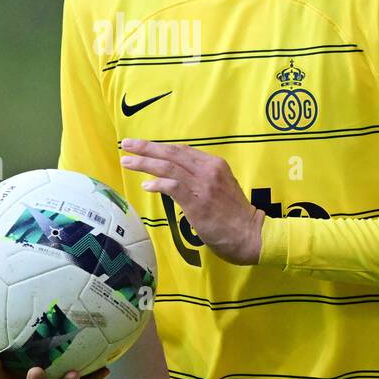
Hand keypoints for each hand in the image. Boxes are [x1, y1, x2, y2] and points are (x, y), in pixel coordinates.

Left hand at [119, 137, 264, 265]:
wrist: (251, 234)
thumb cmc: (234, 215)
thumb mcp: (221, 188)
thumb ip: (200, 179)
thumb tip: (174, 178)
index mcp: (214, 164)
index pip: (182, 150)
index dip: (160, 146)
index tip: (142, 145)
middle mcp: (208, 170)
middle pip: (172, 153)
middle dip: (147, 147)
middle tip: (127, 144)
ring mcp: (203, 185)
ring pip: (169, 167)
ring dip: (145, 163)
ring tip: (127, 161)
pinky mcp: (198, 202)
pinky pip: (174, 187)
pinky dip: (158, 183)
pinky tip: (146, 185)